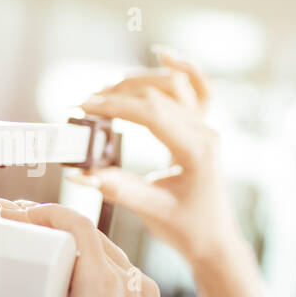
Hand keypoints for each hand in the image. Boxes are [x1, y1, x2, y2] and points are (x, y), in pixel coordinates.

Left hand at [0, 199, 161, 296]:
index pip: (108, 266)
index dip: (74, 251)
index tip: (51, 247)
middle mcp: (138, 287)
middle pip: (97, 245)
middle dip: (59, 229)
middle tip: (23, 222)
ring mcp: (123, 280)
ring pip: (86, 234)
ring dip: (49, 221)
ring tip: (17, 216)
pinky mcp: (99, 277)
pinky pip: (75, 226)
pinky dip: (49, 214)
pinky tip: (25, 213)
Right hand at [69, 46, 239, 261]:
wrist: (215, 241)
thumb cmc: (189, 229)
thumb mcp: (151, 211)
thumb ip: (117, 189)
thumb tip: (80, 174)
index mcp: (197, 151)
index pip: (152, 114)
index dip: (115, 106)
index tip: (85, 107)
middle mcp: (205, 134)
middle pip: (159, 95)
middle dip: (119, 93)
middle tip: (87, 105)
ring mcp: (207, 129)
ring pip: (173, 87)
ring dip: (138, 83)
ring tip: (106, 93)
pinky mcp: (202, 131)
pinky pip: (200, 91)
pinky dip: (185, 70)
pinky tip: (164, 55)